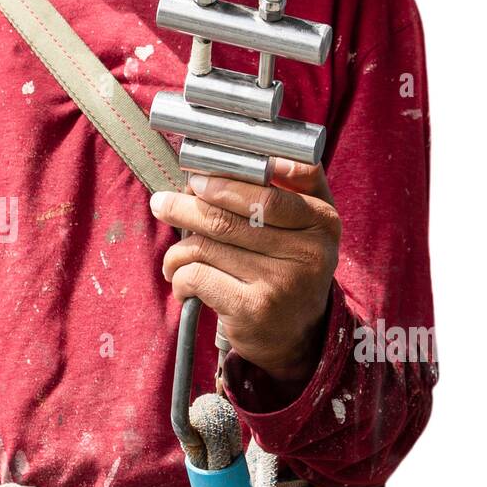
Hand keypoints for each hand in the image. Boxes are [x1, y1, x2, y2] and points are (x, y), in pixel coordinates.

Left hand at [151, 159, 340, 383]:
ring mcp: (281, 282)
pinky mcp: (253, 309)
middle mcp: (308, 253)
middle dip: (185, 208)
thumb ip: (298, 182)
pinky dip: (180, 277)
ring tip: (174, 256)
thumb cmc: (293, 266)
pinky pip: (198, 276)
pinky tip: (182, 282)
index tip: (195, 179)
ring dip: (178, 250)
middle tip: (162, 203)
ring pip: (206, 247)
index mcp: (323, 222)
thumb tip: (256, 152)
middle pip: (228, 220)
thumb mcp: (312, 224)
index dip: (225, 184)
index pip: (268, 195)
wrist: (298, 335)